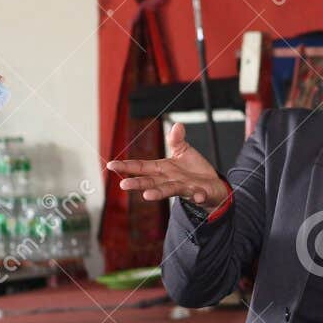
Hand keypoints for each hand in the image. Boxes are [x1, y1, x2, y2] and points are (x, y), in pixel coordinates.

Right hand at [108, 123, 229, 207]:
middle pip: (150, 182)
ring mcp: (184, 188)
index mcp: (162, 169)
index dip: (126, 166)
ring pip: (169, 190)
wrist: (212, 185)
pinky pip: (199, 195)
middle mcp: (169, 180)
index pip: (142, 167)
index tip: (110, 165)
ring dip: (158, 193)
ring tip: (147, 196)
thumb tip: (177, 125)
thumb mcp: (183, 151)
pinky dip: (198, 196)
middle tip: (123, 185)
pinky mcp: (200, 194)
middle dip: (137, 183)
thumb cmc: (193, 169)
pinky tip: (198, 197)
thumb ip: (176, 140)